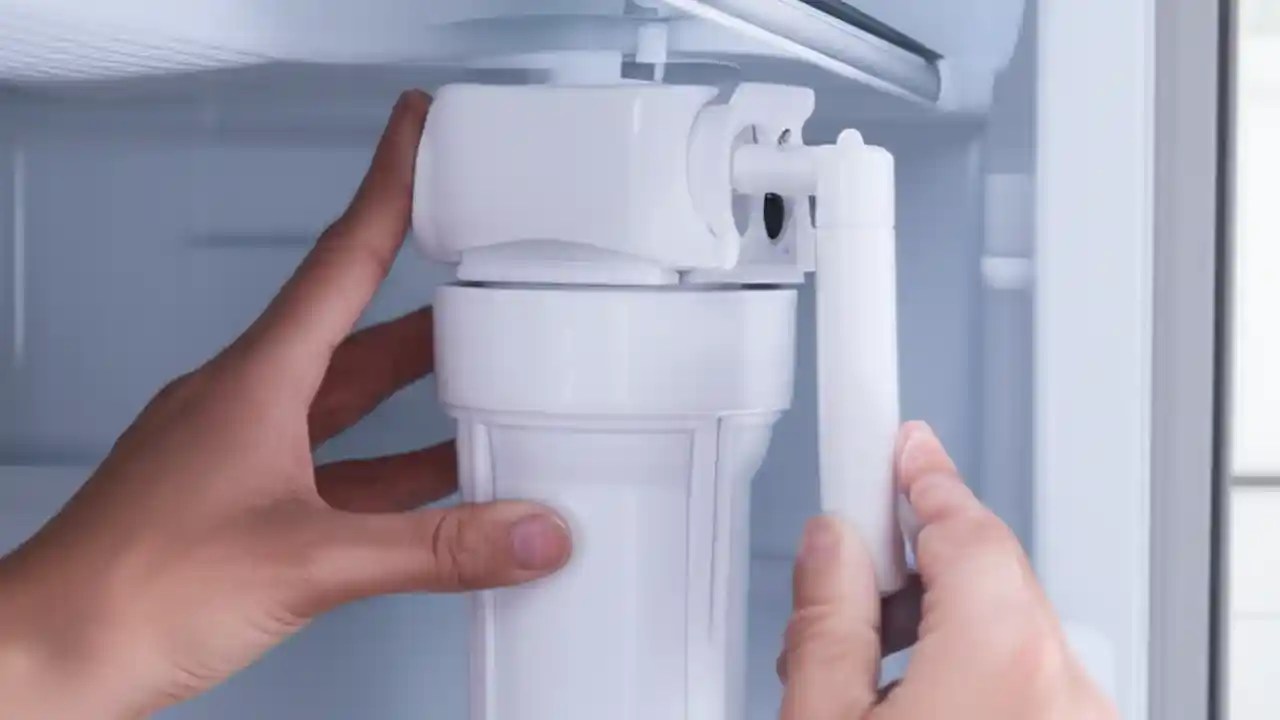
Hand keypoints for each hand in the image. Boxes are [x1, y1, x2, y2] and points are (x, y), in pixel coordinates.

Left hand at [0, 91, 571, 718]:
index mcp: (257, 380)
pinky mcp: (235, 502)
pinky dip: (387, 468)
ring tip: (478, 388)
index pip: (343, 258)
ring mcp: (237, 452)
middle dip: (427, 307)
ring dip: (411, 396)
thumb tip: (529, 532)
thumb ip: (438, 548)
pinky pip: (331, 464)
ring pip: (343, 402)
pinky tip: (428, 488)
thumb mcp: (313, 561)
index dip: (390, 185)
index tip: (419, 131)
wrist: (48, 659)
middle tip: (482, 281)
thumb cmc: (130, 590)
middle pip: (356, 333)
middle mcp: (245, 402)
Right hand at [778, 422, 1115, 718]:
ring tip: (865, 659)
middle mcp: (1066, 694)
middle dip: (921, 561)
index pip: (969, 531)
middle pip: (995, 581)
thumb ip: (827, 625)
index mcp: (1004, 665)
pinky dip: (977, 674)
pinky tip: (912, 698)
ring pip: (1015, 636)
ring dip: (945, 624)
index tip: (900, 444)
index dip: (925, 478)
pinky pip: (1033, 686)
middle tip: (855, 559)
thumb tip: (831, 546)